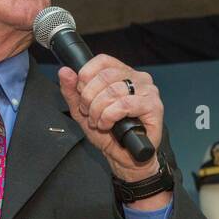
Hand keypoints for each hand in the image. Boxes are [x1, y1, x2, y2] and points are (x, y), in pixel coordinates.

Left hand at [57, 56, 164, 182]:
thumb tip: (64, 72)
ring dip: (98, 110)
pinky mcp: (154, 106)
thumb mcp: (83, 111)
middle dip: (89, 98)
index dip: (86, 77)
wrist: (124, 157)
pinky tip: (108, 125)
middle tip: (89, 113)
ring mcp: (148, 91)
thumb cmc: (109, 134)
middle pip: (105, 76)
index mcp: (123, 73)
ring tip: (98, 122)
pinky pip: (124, 105)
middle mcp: (138, 78)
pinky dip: (109, 116)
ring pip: (113, 91)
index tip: (82, 95)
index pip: (102, 61)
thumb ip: (72, 91)